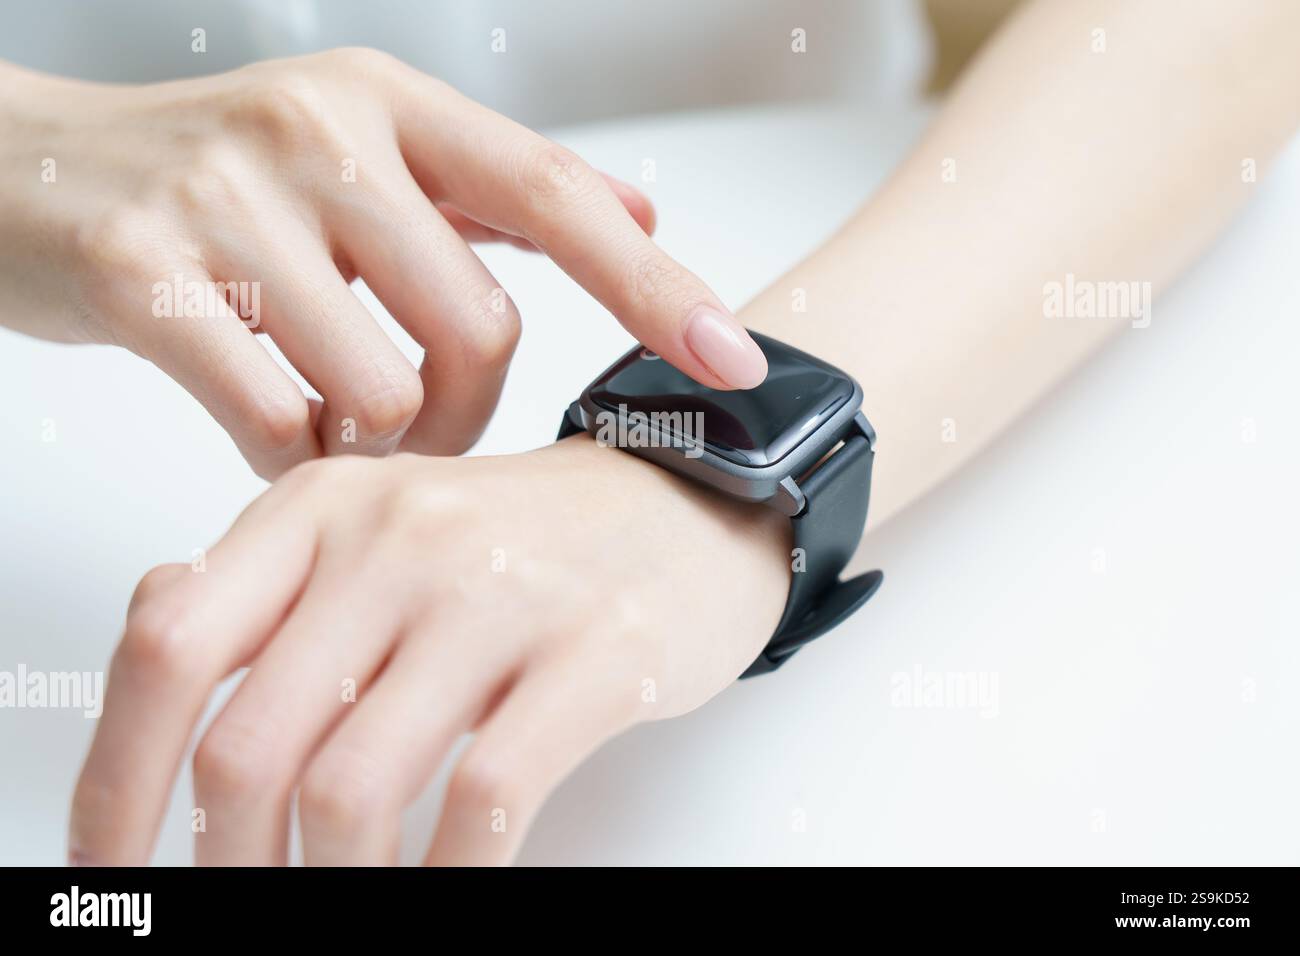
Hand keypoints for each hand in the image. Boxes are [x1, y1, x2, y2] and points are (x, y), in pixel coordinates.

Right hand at [0, 49, 766, 477]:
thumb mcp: (365, 148)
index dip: (656, 286)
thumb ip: (496, 192)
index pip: (558, 198)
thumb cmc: (220, 176)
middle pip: (477, 331)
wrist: (24, 171)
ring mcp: (228, 199)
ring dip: (372, 441)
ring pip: (379, 390)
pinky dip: (289, 457)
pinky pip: (273, 421)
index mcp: (394, 107)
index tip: (733, 364)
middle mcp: (322, 134)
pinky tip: (266, 426)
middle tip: (418, 430)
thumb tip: (641, 207)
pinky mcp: (143, 273)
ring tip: (325, 418)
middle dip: (463, 414)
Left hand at [69, 437, 790, 864]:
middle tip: (236, 898)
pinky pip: (486, 800)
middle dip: (226, 861)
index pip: (169, 645)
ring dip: (330, 885)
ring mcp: (502, 594)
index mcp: (325, 505)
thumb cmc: (519, 536)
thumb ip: (268, 583)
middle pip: (250, 742)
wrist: (683, 501)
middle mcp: (400, 536)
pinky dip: (446, 879)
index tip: (114, 863)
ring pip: (355, 787)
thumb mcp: (378, 524)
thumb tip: (152, 643)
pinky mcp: (596, 653)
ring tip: (340, 901)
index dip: (116, 778)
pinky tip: (442, 890)